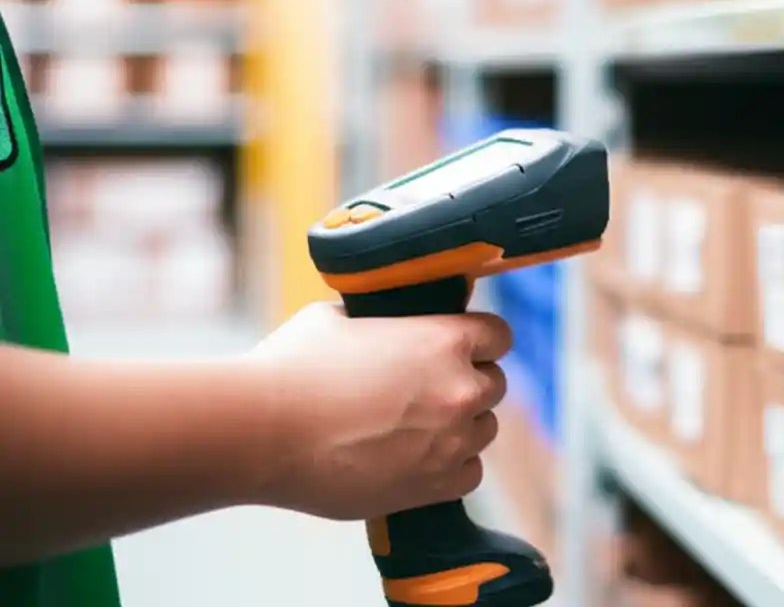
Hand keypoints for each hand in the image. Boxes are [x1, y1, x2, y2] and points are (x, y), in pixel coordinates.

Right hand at [247, 302, 510, 519]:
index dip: (480, 340)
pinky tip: (420, 458)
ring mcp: (451, 442)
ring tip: (418, 425)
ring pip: (484, 430)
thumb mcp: (338, 318)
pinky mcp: (433, 486)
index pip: (498, 335)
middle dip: (467, 383)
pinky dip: (451, 466)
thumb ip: (380, 319)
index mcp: (445, 339)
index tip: (462, 346)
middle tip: (430, 389)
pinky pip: (470, 474)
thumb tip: (385, 322)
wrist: (263, 434)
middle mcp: (460, 390)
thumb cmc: (292, 368)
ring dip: (461, 426)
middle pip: (494, 385)